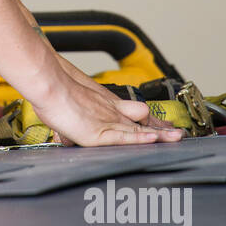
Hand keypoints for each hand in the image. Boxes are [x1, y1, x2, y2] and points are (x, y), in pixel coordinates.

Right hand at [31, 66, 185, 147]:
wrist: (47, 84)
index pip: (133, 112)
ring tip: (177, 138)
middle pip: (143, 120)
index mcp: (104, 103)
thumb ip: (68, 124)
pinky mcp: (99, 131)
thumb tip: (64, 136)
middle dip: (160, 128)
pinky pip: (125, 136)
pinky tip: (154, 140)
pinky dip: (140, 139)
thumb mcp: (65, 109)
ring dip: (160, 135)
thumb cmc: (51, 92)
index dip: (147, 120)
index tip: (159, 124)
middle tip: (177, 133)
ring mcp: (107, 120)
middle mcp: (110, 110)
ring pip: (140, 129)